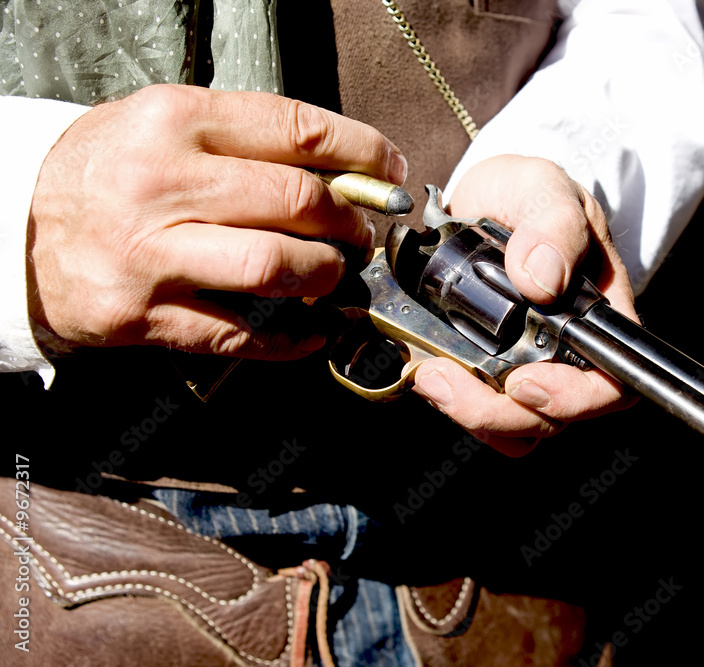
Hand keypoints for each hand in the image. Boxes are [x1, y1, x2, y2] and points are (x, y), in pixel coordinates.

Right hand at [27, 84, 406, 358]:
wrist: (13, 228)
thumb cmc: (107, 171)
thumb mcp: (166, 127)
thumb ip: (248, 142)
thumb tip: (344, 173)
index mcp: (174, 121)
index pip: (297, 130)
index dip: (361, 152)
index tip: (389, 170)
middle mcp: (161, 185)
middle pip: (296, 201)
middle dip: (349, 221)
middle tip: (359, 232)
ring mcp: (150, 255)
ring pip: (275, 267)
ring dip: (326, 275)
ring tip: (334, 273)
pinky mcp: (143, 316)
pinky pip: (241, 335)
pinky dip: (292, 338)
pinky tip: (313, 329)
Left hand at [411, 155, 638, 455]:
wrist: (485, 195)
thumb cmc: (527, 191)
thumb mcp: (543, 189)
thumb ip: (552, 227)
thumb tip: (543, 281)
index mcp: (598, 314)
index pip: (612, 383)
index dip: (575, 399)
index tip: (523, 383)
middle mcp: (568, 351)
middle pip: (552, 417)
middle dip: (497, 414)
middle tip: (443, 379)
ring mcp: (527, 363)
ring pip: (514, 425)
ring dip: (468, 414)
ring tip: (427, 375)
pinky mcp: (488, 367)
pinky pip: (478, 407)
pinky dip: (449, 400)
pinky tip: (422, 368)